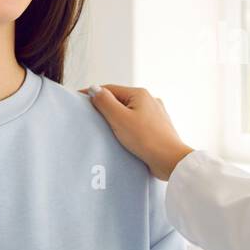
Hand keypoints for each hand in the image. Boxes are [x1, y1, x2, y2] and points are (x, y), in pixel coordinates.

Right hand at [79, 84, 194, 180]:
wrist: (170, 160)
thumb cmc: (146, 139)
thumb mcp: (119, 118)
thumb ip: (105, 102)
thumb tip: (94, 89)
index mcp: (140, 94)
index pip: (110, 89)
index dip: (93, 94)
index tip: (79, 100)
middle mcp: (150, 101)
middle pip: (120, 100)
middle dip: (105, 107)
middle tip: (90, 117)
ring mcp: (155, 114)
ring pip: (129, 113)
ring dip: (116, 119)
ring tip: (105, 129)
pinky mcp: (157, 128)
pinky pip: (137, 124)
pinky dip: (127, 127)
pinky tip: (122, 137)